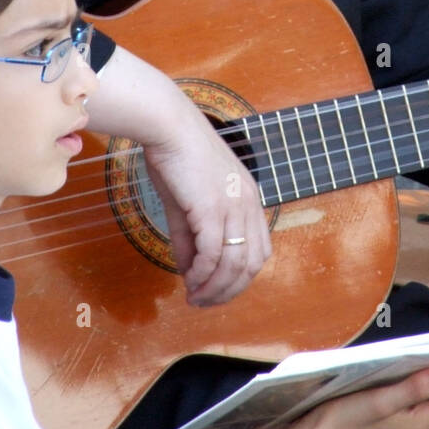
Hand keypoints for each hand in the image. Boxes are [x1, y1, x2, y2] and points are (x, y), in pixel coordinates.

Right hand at [80, 45, 270, 305]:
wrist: (168, 126)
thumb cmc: (176, 158)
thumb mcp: (187, 203)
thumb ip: (189, 238)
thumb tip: (187, 271)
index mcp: (250, 199)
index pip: (260, 251)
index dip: (240, 278)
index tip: (217, 290)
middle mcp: (249, 204)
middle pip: (251, 264)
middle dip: (229, 291)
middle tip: (204, 303)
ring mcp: (233, 206)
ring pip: (233, 264)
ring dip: (214, 288)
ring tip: (194, 298)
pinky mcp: (212, 208)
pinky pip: (211, 253)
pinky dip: (202, 273)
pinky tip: (188, 281)